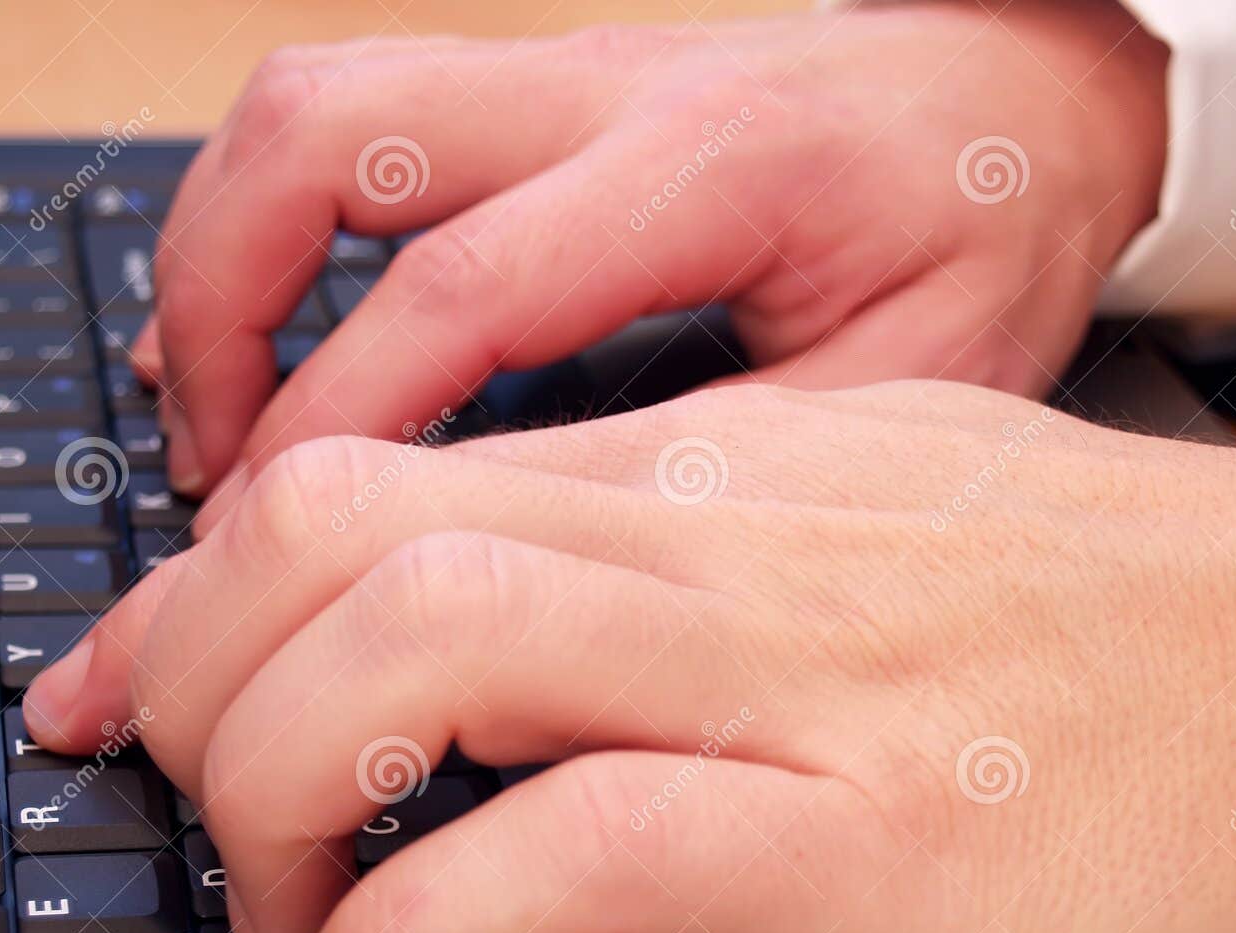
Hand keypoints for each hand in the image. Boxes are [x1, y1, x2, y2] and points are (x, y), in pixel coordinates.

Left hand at [25, 382, 1235, 932]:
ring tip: (282, 925)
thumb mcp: (838, 521)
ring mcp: (782, 678)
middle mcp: (707, 540)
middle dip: (196, 683)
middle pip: (331, 535)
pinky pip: (564, 851)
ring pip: (418, 650)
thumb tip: (461, 607)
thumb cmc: (1083, 612)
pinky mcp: (858, 837)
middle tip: (202, 815)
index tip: (119, 698)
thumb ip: (638, 555)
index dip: (184, 593)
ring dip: (276, 797)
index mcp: (688, 472)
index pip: (353, 479)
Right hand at [136, 0, 1165, 506]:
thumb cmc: (979, 233)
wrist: (1022, 97)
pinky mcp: (539, 93)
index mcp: (709, 171)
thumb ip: (731, 462)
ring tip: (219, 423)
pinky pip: (350, 126)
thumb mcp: (903, 387)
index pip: (457, 289)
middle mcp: (607, 92)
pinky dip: (272, 236)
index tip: (269, 543)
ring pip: (309, 108)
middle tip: (213, 476)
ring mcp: (559, 74)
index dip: (334, 424)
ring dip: (222, 262)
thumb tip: (552, 555)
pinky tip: (275, 347)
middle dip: (218, 308)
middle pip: (320, 133)